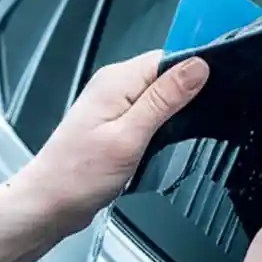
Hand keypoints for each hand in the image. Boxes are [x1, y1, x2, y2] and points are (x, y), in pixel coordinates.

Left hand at [15, 51, 208, 234]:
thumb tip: (197, 67)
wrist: (49, 205)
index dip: (193, 72)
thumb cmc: (78, 175)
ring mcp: (114, 105)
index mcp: (117, 80)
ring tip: (172, 139)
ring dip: (174, 115)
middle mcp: (114, 86)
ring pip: (160, 97)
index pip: (168, 57)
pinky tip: (162, 144)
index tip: (212, 93)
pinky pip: (150, 114)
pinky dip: (162, 127)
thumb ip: (164, 99)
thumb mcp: (129, 136)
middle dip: (186, 97)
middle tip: (191, 125)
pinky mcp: (116, 124)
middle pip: (166, 75)